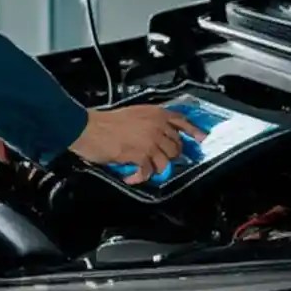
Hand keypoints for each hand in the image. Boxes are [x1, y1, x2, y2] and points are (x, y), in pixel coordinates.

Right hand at [69, 105, 206, 184]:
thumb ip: (149, 122)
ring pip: (165, 161)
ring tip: (143, 168)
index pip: (181, 121)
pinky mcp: (141, 155)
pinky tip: (131, 177)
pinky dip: (140, 177)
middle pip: (176, 147)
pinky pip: (149, 172)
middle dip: (169, 156)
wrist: (88, 128)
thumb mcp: (133, 114)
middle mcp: (156, 126)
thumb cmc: (105, 122)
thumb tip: (159, 137)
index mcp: (155, 113)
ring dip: (155, 167)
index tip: (202, 139)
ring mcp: (150, 141)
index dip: (193, 131)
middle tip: (156, 159)